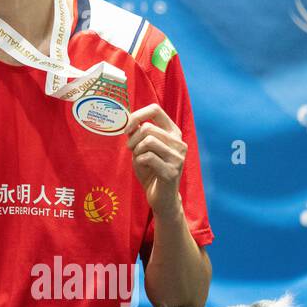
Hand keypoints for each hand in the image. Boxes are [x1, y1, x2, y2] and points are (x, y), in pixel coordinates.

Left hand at [124, 103, 186, 217]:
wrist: (161, 197)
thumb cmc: (150, 170)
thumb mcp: (142, 148)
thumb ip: (138, 133)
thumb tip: (128, 120)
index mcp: (173, 132)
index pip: (156, 110)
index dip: (137, 115)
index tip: (127, 128)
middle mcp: (179, 142)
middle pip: (148, 128)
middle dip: (133, 139)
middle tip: (132, 150)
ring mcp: (178, 157)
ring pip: (148, 141)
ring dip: (136, 151)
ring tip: (138, 159)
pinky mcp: (172, 171)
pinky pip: (147, 157)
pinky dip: (139, 161)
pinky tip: (144, 168)